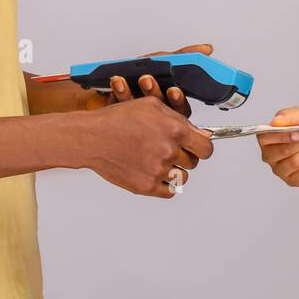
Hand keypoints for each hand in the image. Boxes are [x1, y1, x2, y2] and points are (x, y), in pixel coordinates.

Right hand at [86, 96, 214, 197]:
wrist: (92, 137)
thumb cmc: (118, 119)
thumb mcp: (152, 106)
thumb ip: (179, 118)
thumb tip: (199, 132)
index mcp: (174, 130)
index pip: (206, 148)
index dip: (202, 147)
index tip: (198, 147)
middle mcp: (169, 151)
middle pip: (193, 162)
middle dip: (185, 156)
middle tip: (171, 150)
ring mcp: (158, 170)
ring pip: (181, 177)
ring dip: (175, 170)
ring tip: (159, 161)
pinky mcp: (146, 186)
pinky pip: (168, 191)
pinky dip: (165, 184)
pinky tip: (155, 174)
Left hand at [88, 42, 212, 118]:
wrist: (108, 80)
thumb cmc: (137, 73)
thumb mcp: (162, 60)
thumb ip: (185, 55)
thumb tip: (207, 49)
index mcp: (170, 101)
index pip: (180, 106)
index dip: (177, 99)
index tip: (174, 90)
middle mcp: (156, 111)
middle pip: (160, 112)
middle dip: (153, 94)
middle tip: (146, 79)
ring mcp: (139, 117)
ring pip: (138, 112)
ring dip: (132, 94)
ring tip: (125, 80)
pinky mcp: (121, 117)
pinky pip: (120, 110)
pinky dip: (117, 94)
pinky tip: (116, 83)